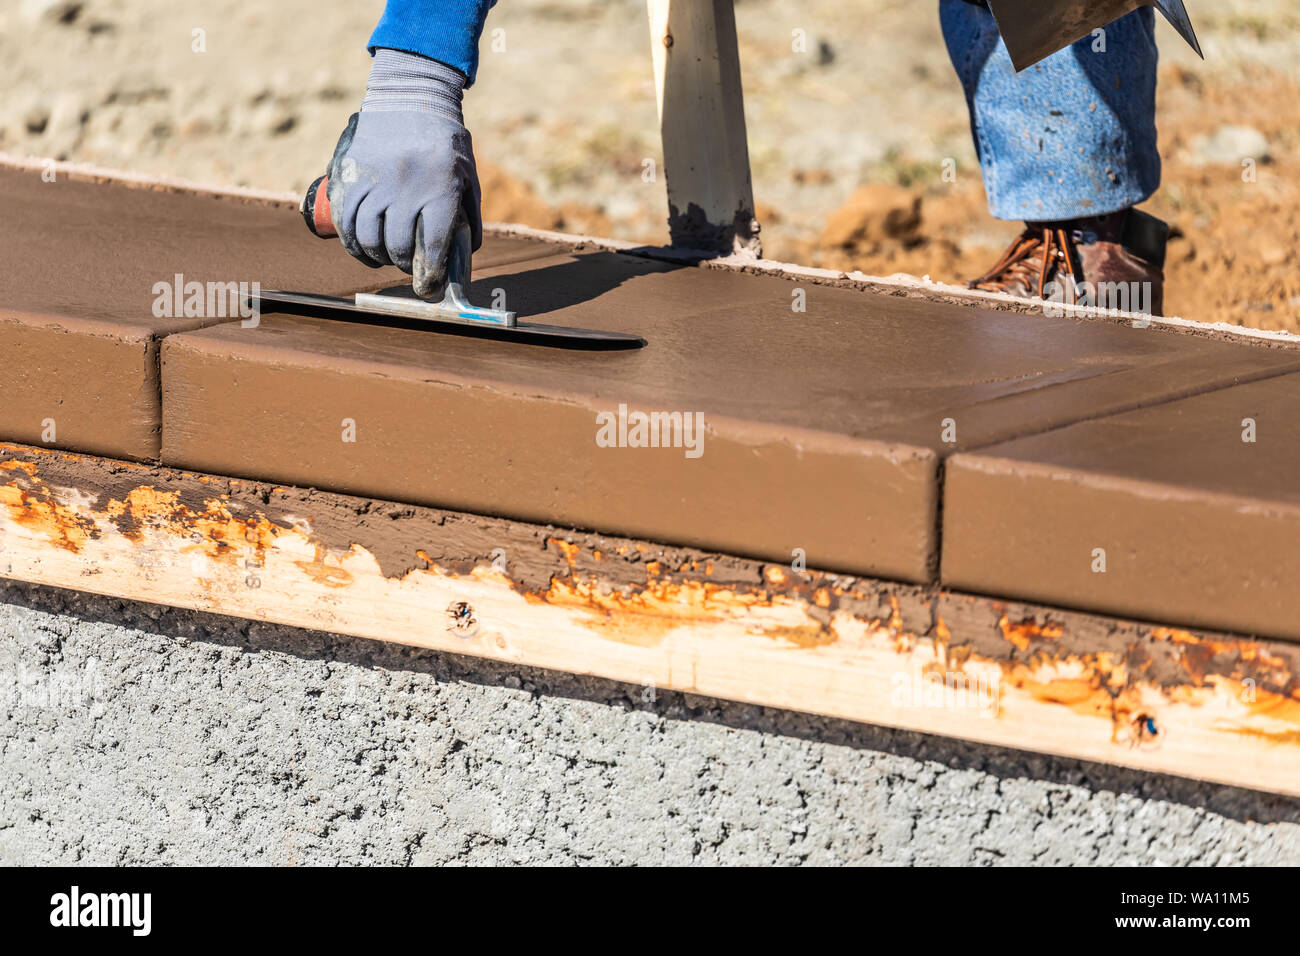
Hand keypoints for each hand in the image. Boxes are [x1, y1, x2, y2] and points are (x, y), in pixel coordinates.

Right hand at [325, 50, 481, 296]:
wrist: (411, 96)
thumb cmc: (446, 143)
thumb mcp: (468, 177)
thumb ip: (469, 217)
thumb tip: (466, 256)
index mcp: (439, 192)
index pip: (432, 246)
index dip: (429, 274)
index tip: (427, 288)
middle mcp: (405, 189)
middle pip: (396, 245)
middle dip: (402, 264)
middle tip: (407, 266)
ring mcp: (375, 181)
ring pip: (366, 235)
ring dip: (375, 255)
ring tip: (384, 258)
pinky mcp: (351, 174)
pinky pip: (344, 218)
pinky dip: (350, 240)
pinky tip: (360, 247)